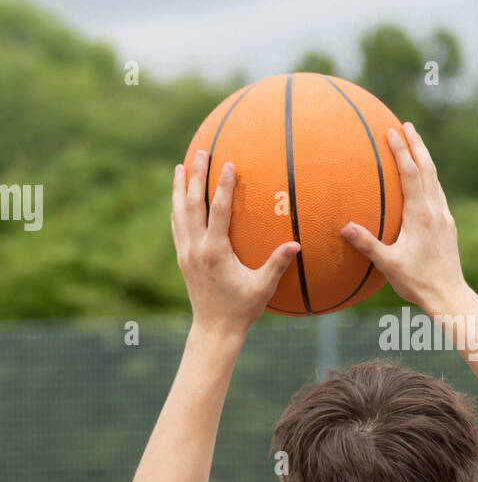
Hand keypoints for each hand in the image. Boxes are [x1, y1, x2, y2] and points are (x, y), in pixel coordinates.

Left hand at [171, 151, 299, 336]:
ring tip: (180, 166)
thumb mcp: (263, 288)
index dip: (224, 186)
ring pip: (178, 212)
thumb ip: (278, 264)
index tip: (228, 164)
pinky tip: (178, 198)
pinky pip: (176, 226)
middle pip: (192, 204)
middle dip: (196, 176)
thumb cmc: (242, 309)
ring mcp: (186, 253)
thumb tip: (296, 244)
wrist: (214, 329)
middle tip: (200, 152)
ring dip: (179, 188)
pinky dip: (177, 208)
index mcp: (215, 252)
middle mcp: (196, 248)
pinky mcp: (182, 259)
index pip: (219, 210)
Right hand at [340, 123, 466, 313]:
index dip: (401, 151)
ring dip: (425, 159)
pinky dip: (429, 178)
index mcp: (420, 215)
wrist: (449, 295)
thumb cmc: (417, 281)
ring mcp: (444, 217)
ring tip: (415, 145)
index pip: (410, 174)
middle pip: (427, 168)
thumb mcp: (388, 264)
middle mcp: (435, 210)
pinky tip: (424, 181)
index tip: (392, 131)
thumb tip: (344, 227)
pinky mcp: (448, 226)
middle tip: (407, 125)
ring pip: (435, 179)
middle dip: (417, 144)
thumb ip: (367, 244)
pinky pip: (437, 193)